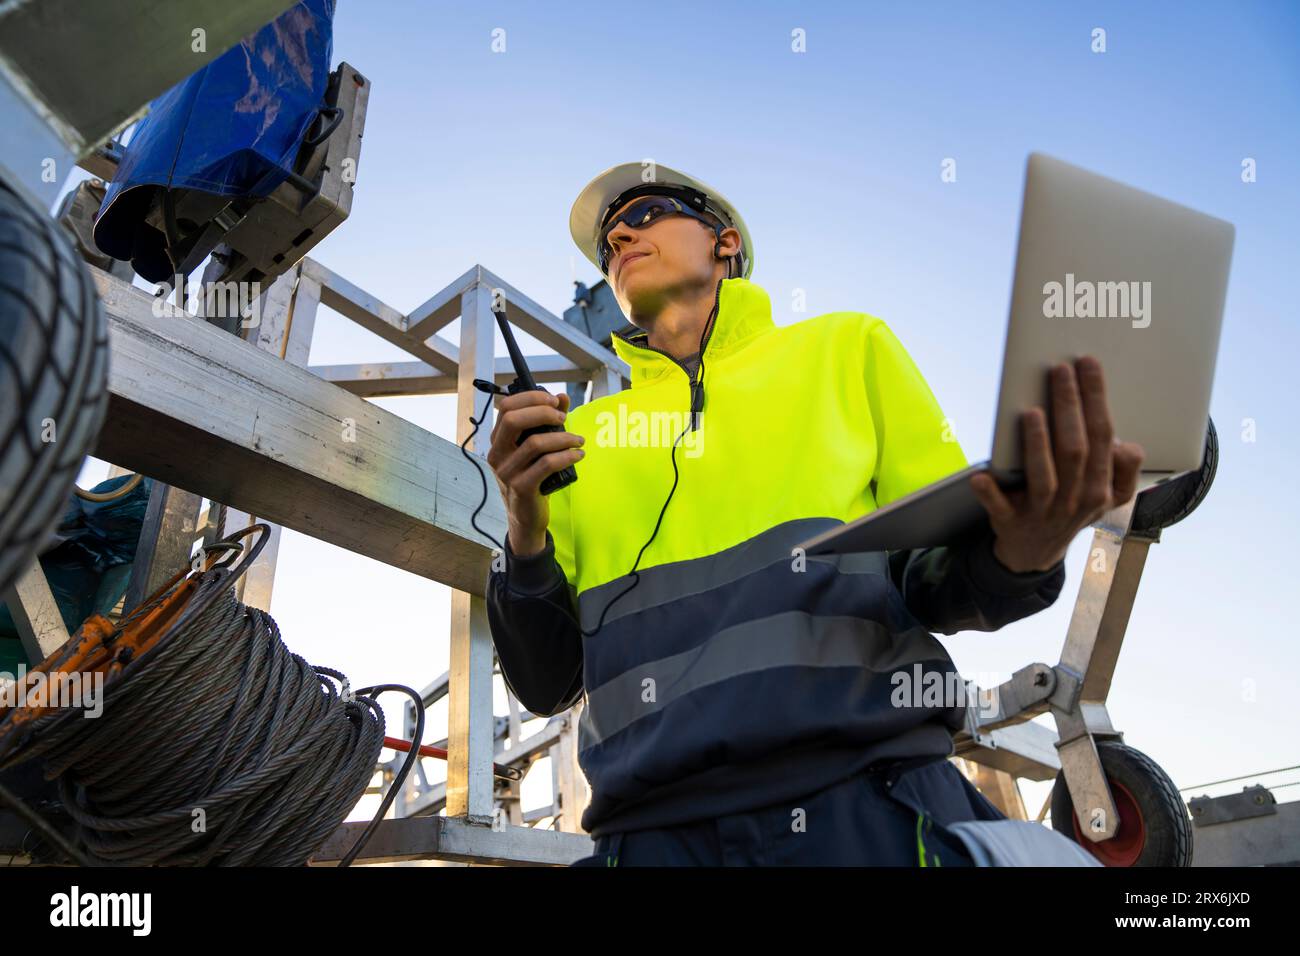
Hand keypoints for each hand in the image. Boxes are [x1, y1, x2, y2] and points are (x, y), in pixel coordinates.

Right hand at [485, 390, 584, 556]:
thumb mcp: (536, 450)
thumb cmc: (531, 478)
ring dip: (562, 438)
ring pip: (535, 443)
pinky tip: (578, 455)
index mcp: (497, 441)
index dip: (531, 398)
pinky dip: (566, 456)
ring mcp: (507, 472)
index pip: (506, 407)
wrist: (525, 517)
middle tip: (563, 417)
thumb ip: (548, 422)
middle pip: (513, 420)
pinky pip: (546, 465)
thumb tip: (562, 397)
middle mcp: (497, 455)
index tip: (554, 400)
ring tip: (578, 441)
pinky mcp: (521, 488)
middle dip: (543, 412)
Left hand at [969, 356, 1144, 572]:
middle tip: (1060, 370)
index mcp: (1101, 488)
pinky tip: (980, 475)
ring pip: (1044, 477)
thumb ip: (1122, 471)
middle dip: (1070, 406)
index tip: (1088, 365)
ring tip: (1031, 411)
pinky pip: (999, 507)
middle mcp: (1075, 499)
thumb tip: (1129, 446)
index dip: (1096, 400)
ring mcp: (1041, 512)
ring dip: (1037, 444)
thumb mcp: (1108, 497)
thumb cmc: (1073, 508)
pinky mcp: (1010, 522)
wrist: (1036, 553)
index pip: (1103, 436)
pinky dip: (989, 492)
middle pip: (1075, 449)